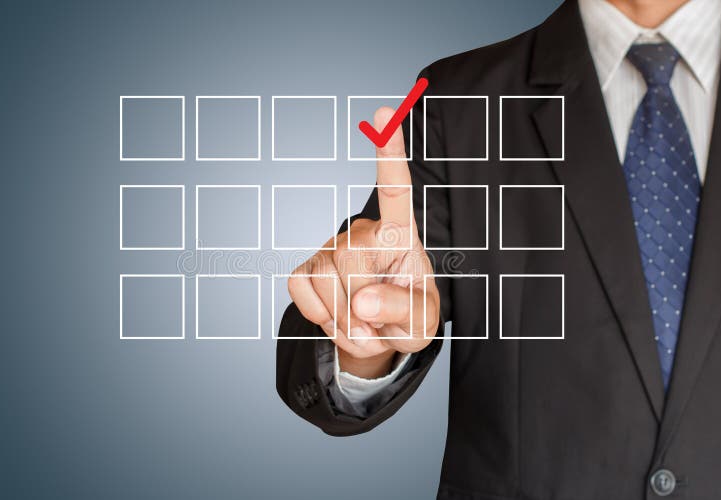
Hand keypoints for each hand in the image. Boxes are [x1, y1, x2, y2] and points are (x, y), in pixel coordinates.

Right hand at [287, 107, 439, 378]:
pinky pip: (300, 291)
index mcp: (400, 235)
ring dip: (344, 319)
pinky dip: (319, 316)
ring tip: (362, 324)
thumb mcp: (420, 323)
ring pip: (325, 281)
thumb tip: (362, 302)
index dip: (389, 153)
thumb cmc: (407, 320)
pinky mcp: (305, 267)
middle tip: (376, 325)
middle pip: (350, 260)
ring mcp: (330, 247)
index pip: (395, 190)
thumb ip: (400, 310)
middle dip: (362, 307)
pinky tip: (336, 317)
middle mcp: (363, 232)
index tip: (385, 113)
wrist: (377, 338)